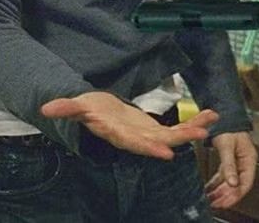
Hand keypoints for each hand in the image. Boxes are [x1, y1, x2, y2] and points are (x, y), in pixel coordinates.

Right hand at [40, 91, 217, 159]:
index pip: (135, 144)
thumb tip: (46, 108)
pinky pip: (178, 127)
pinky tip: (211, 114)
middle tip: (200, 133)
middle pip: (160, 141)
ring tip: (211, 119)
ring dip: (192, 128)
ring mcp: (148, 135)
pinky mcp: (155, 129)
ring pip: (173, 135)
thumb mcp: (78, 106)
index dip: (150, 148)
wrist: (97, 111)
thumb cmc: (88, 109)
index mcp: (119, 135)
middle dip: (180, 138)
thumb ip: (66, 108)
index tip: (167, 153)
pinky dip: (194, 121)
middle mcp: (136, 138)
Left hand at [204, 131, 256, 208]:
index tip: (226, 202)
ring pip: (231, 182)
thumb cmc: (229, 127)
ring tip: (211, 200)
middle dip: (227, 196)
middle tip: (216, 204)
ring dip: (221, 192)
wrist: (225, 115)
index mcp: (249, 159)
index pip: (246, 183)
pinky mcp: (229, 161)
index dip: (236, 195)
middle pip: (238, 185)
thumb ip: (229, 165)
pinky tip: (209, 189)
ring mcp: (237, 162)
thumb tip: (233, 183)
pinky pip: (224, 176)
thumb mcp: (227, 146)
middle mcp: (245, 163)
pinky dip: (217, 184)